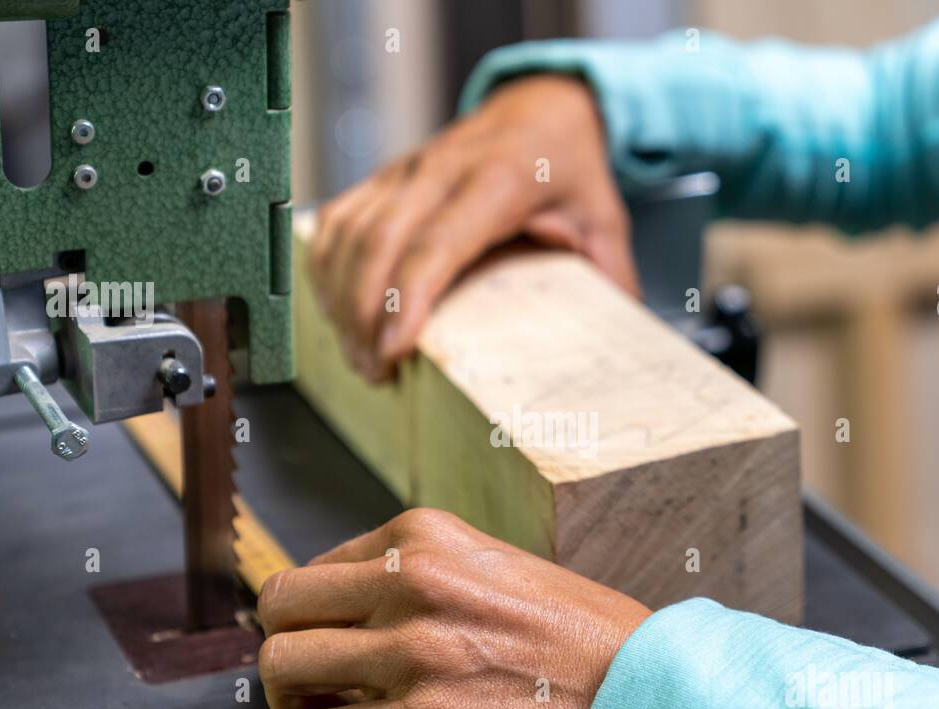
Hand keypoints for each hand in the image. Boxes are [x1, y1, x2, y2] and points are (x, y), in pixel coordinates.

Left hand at [256, 508, 651, 708]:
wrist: (639, 689)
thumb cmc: (573, 634)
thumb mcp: (490, 565)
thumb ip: (416, 574)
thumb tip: (343, 607)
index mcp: (425, 537)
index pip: (315, 568)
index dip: (313, 614)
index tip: (326, 640)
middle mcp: (412, 583)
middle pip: (280, 609)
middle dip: (284, 649)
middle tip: (307, 681)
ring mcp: (416, 653)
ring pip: (285, 670)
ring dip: (297, 702)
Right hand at [310, 73, 639, 382]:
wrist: (542, 108)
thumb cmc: (569, 169)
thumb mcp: (604, 222)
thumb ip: (609, 280)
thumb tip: (612, 346)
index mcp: (499, 179)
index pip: (437, 242)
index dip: (408, 296)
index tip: (392, 349)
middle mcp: (441, 169)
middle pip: (378, 243)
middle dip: (363, 314)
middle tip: (373, 371)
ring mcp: (405, 171)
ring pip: (349, 232)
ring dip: (340, 298)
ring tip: (358, 355)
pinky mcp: (384, 178)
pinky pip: (338, 221)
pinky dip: (326, 269)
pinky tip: (337, 310)